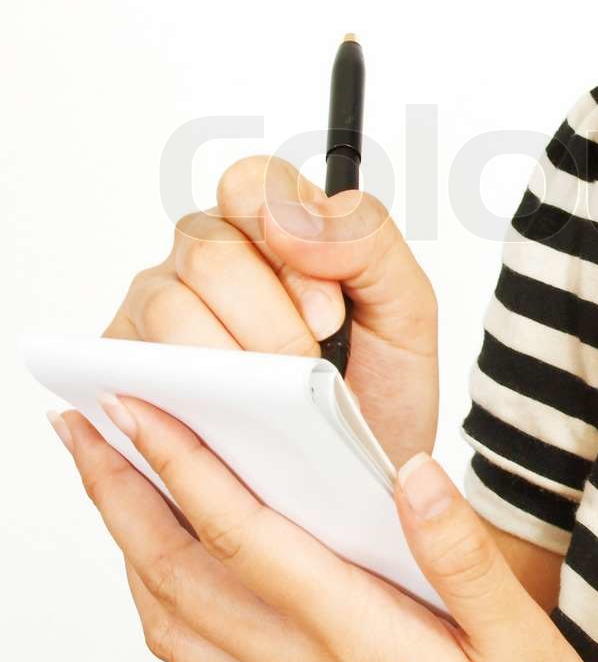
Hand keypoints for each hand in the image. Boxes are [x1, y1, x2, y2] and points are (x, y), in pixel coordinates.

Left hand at [50, 393, 597, 661]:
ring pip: (176, 632)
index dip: (184, 465)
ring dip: (131, 557)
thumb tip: (411, 470)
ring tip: (117, 497)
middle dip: (122, 497)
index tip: (139, 407)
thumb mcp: (529, 646)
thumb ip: (461, 554)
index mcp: (361, 646)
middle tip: (83, 433)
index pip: (245, 538)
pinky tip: (178, 601)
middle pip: (180, 578)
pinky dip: (166, 626)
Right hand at [103, 154, 438, 470]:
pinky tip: (230, 415)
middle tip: (311, 365)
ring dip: (232, 363)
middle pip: (210, 250)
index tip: (328, 313)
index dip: (289, 246)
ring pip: (170, 307)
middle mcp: (210, 254)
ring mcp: (162, 304)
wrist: (356, 477)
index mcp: (275, 225)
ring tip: (275, 399)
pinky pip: (133, 363)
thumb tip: (291, 217)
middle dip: (272, 322)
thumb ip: (367, 240)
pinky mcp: (127, 361)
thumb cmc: (377, 391)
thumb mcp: (406, 311)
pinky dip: (188, 394)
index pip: (252, 184)